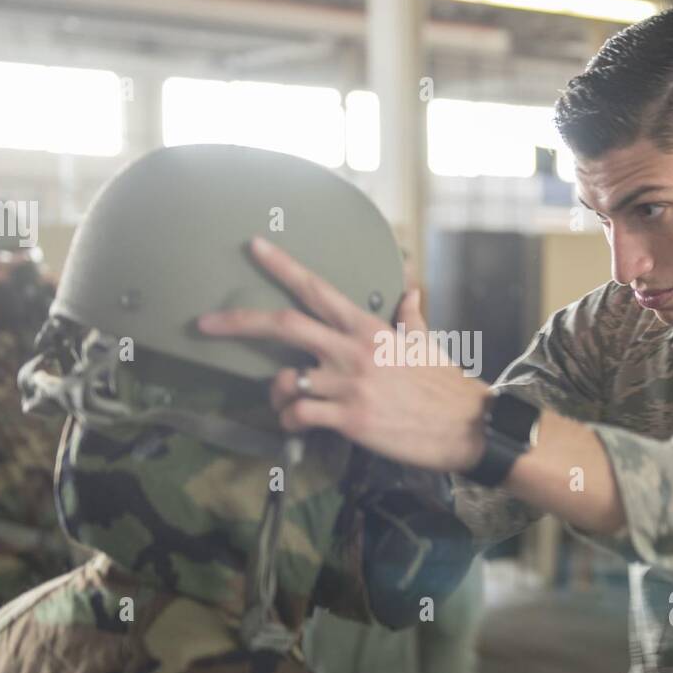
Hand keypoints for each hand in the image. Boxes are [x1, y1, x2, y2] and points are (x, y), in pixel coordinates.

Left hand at [195, 237, 490, 473]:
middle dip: (236, 323)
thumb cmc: (447, 386)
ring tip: (285, 402)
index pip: (316, 288)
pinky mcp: (350, 420)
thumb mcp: (428, 344)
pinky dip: (290, 422)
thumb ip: (411, 318)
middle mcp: (353, 350)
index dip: (281, 266)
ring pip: (284, 381)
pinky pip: (299, 416)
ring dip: (273, 393)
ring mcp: (350, 385)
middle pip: (282, 326)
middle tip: (204, 323)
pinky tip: (300, 426)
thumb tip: (410, 292)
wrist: (469, 425)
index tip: (253, 246)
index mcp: (369, 327)